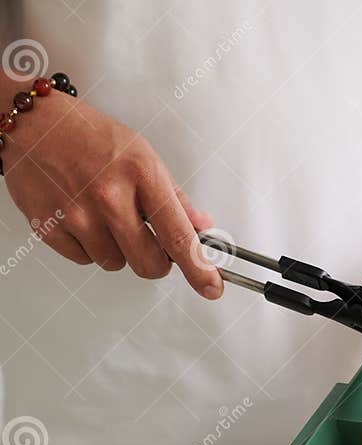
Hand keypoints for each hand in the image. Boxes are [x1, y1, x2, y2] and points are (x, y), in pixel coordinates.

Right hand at [2, 90, 222, 297]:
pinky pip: (84, 260)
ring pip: (115, 264)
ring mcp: (76, 214)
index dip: (199, 268)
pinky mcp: (48, 227)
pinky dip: (89, 247)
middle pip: (149, 263)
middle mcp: (109, 196)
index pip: (179, 235)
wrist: (34, 125)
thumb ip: (175, 197)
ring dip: (118, 250)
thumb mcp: (145, 156)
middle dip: (157, 261)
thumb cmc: (91, 136)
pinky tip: (84, 218)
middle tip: (151, 242)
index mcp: (141, 175)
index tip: (211, 287)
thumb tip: (201, 226)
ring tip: (106, 216)